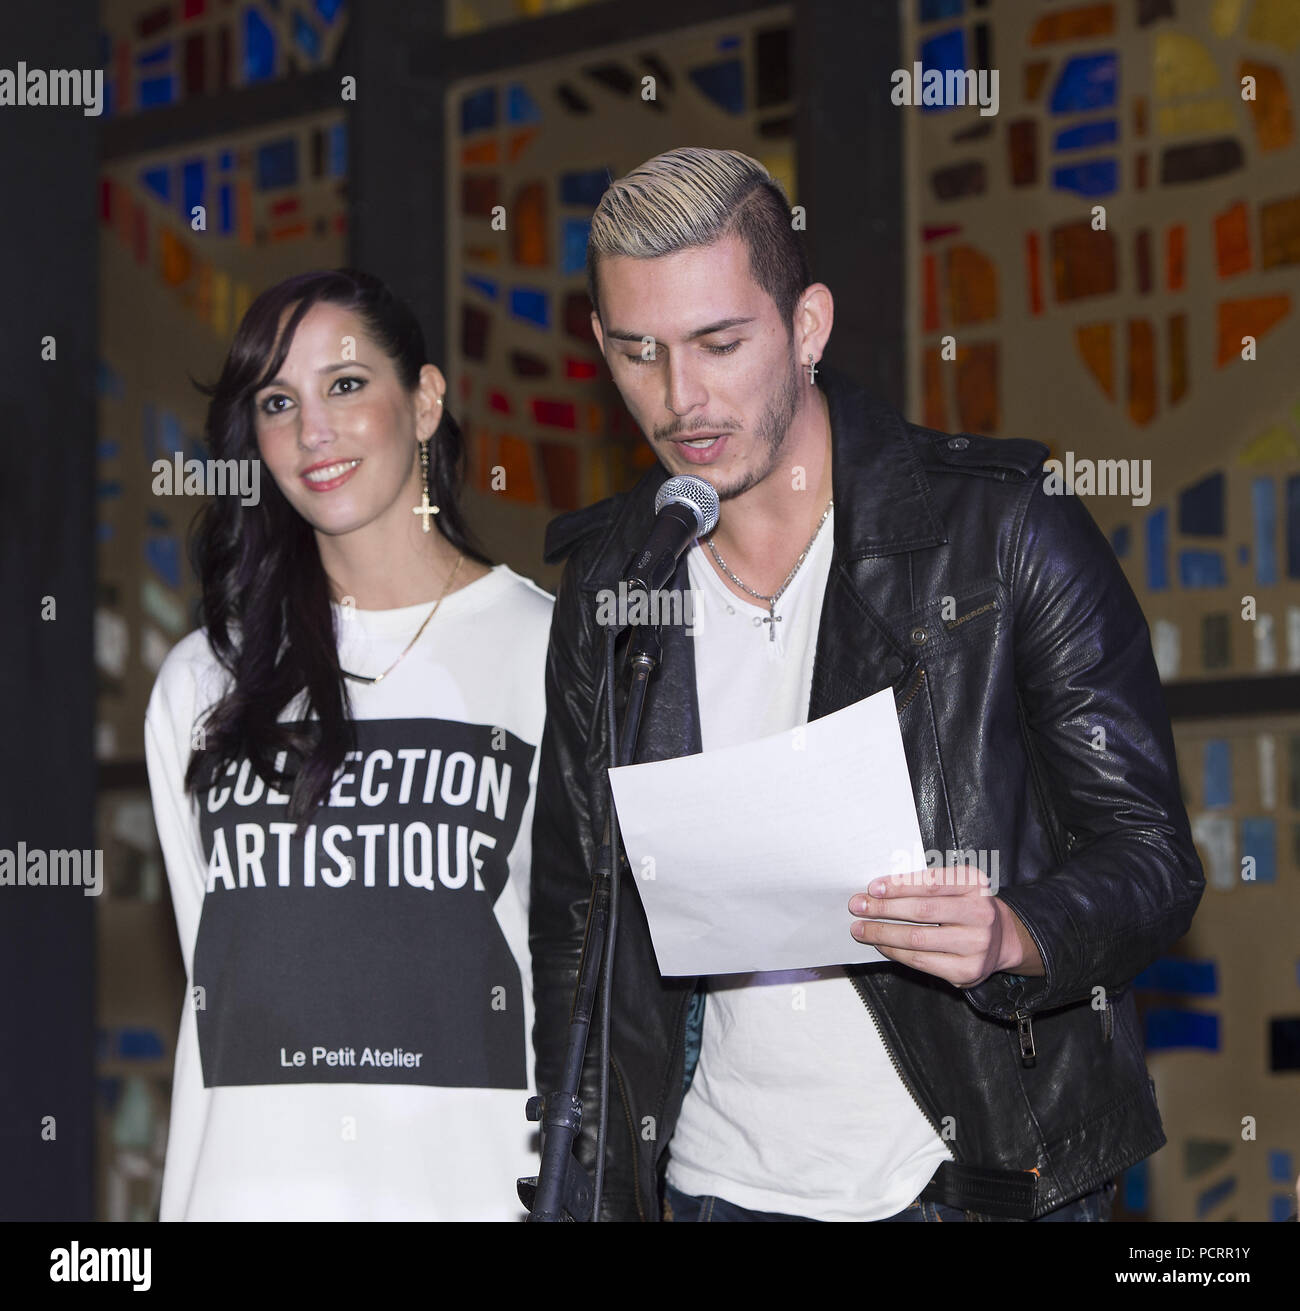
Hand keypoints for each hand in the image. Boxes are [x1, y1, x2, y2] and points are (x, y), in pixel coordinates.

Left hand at [848, 865, 1027, 987]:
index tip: (873, 888)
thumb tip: (878, 891)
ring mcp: (976, 945)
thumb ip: (924, 885)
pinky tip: (880, 944)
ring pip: (918, 939)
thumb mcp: (955, 885)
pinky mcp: (967, 970)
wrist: (1000, 939)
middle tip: (857, 906)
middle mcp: (980, 913)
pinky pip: (921, 961)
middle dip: (883, 908)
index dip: (899, 885)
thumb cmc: (965, 907)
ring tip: (860, 928)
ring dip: (882, 933)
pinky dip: (895, 952)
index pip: (931, 883)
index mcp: (975, 884)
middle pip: (922, 911)